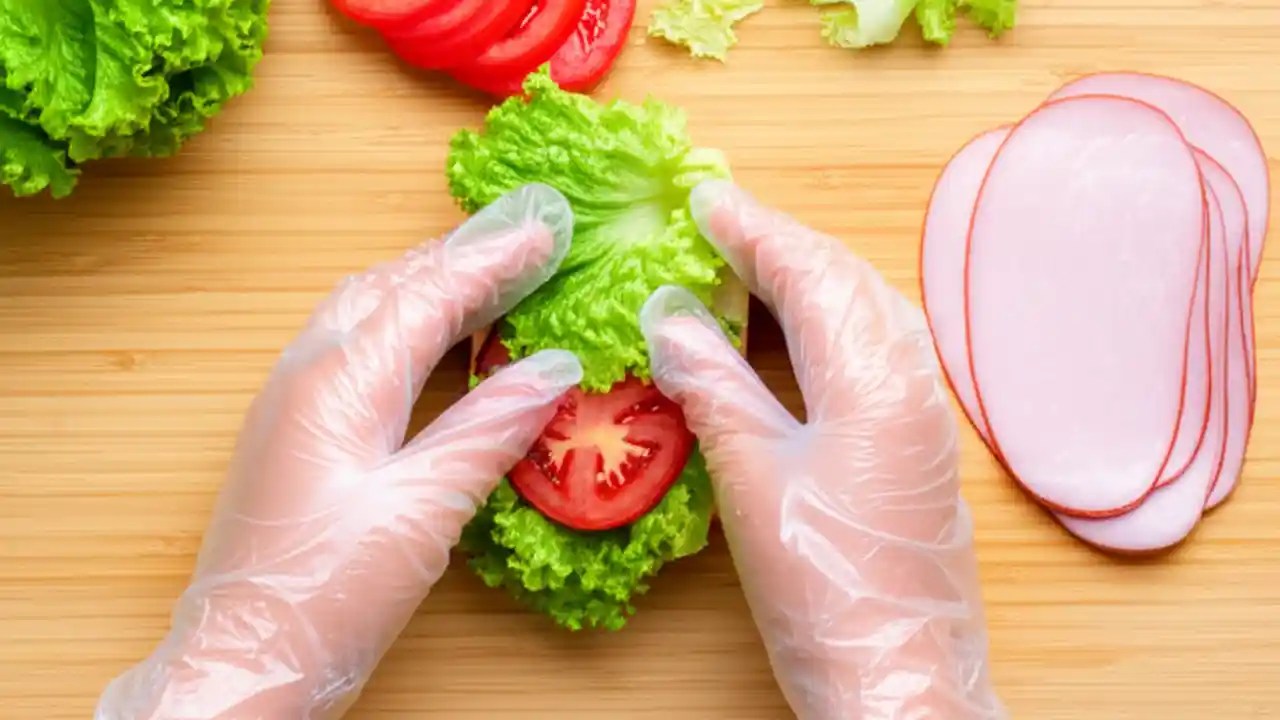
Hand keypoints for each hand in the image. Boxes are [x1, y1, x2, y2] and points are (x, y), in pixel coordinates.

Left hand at [95, 184, 582, 719]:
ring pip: (366, 311)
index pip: (429, 295)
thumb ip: (487, 431)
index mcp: (339, 381)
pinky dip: (403, 322)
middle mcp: (307, 372)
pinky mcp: (293, 431)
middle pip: (392, 287)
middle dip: (459, 257)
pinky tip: (430, 338)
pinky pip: (353, 345)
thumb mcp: (421, 513)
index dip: (493, 259)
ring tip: (487, 271)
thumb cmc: (326, 594)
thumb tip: (553, 368)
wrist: (241, 660)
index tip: (548, 225)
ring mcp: (292, 400)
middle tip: (525, 235)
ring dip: (428, 283)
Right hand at [640, 181, 1004, 718]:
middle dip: (783, 243)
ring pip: (867, 314)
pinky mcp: (917, 447)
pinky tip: (793, 334)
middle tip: (720, 222)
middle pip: (847, 281)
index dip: (753, 229)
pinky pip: (874, 352)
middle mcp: (911, 383)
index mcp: (874, 380)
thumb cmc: (825, 590)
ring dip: (809, 279)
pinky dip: (827, 324)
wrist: (898, 684)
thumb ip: (714, 387)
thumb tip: (672, 317)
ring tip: (748, 266)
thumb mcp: (753, 480)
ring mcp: (922, 416)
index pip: (810, 273)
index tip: (703, 198)